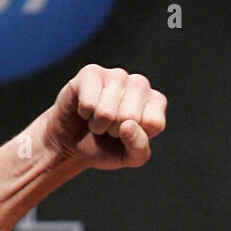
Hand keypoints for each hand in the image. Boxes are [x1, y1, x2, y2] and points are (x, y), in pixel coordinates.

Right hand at [40, 65, 166, 170]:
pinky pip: (89, 103)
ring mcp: (116, 75)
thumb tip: (128, 125)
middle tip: (109, 128)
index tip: (128, 135)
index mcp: (156, 102)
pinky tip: (86, 109)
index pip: (154, 123)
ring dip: (98, 124)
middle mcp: (140, 84)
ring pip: (107, 111)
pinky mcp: (91, 72)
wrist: (74, 143)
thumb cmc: (108, 147)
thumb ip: (139, 147)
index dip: (136, 138)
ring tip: (98, 120)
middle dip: (114, 131)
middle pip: (130, 116)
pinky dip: (85, 114)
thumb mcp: (131, 157)